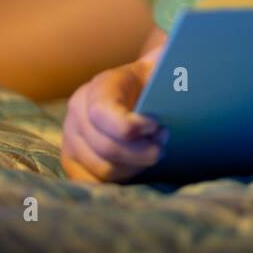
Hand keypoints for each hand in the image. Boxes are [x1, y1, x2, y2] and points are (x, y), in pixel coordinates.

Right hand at [61, 46, 166, 183]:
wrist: (143, 88)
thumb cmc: (158, 81)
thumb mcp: (166, 70)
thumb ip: (172, 75)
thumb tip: (182, 80)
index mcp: (100, 85)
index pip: (101, 112)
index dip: (130, 127)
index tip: (157, 126)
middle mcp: (77, 110)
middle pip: (105, 146)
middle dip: (141, 152)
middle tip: (162, 145)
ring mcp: (71, 136)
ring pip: (104, 168)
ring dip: (135, 165)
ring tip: (153, 151)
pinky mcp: (72, 160)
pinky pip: (93, 182)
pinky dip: (120, 178)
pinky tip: (138, 165)